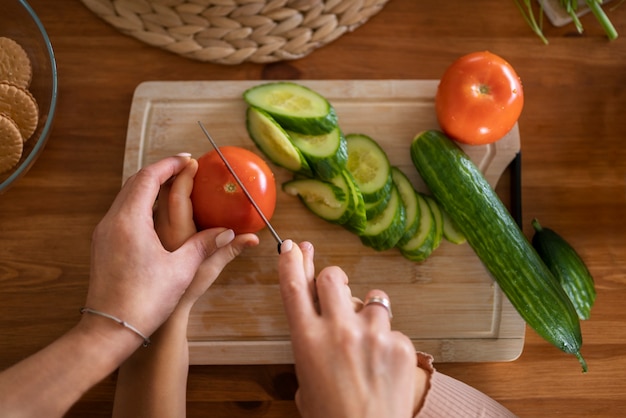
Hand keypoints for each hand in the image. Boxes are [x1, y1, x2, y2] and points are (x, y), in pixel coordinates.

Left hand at [84, 155, 251, 342]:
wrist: (110, 329)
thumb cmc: (144, 300)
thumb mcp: (182, 270)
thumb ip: (205, 245)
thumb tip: (229, 232)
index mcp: (130, 221)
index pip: (148, 178)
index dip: (169, 165)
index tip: (188, 159)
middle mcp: (112, 221)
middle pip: (134, 183)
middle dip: (159, 172)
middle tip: (183, 169)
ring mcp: (103, 234)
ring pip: (125, 197)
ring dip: (148, 187)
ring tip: (173, 187)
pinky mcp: (102, 246)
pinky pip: (121, 212)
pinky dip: (140, 203)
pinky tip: (156, 214)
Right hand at [278, 240, 417, 417]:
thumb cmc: (332, 417)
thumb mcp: (306, 381)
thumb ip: (312, 346)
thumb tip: (321, 328)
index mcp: (307, 340)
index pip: (294, 288)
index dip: (290, 262)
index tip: (291, 247)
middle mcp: (338, 331)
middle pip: (333, 276)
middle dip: (332, 278)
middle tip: (336, 288)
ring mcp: (373, 335)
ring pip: (370, 297)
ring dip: (366, 311)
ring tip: (367, 339)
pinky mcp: (401, 344)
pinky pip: (393, 328)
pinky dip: (387, 341)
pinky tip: (383, 364)